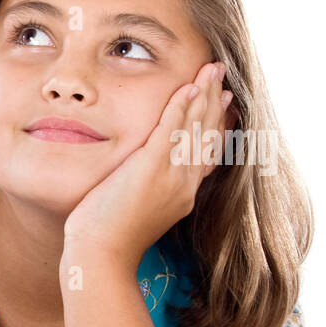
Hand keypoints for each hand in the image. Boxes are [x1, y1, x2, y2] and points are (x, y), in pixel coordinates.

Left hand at [61, 61, 237, 273]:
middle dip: (215, 101)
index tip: (224, 103)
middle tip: (221, 74)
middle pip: (206, 135)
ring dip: (203, 94)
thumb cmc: (108, 240)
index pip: (207, 153)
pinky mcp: (150, 171)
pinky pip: (170, 131)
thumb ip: (150, 191)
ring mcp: (170, 177)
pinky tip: (187, 87)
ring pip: (193, 128)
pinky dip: (180, 107)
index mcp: (182, 195)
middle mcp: (184, 185)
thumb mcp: (139, 211)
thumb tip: (143, 176)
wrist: (101, 258)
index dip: (217, 125)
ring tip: (212, 68)